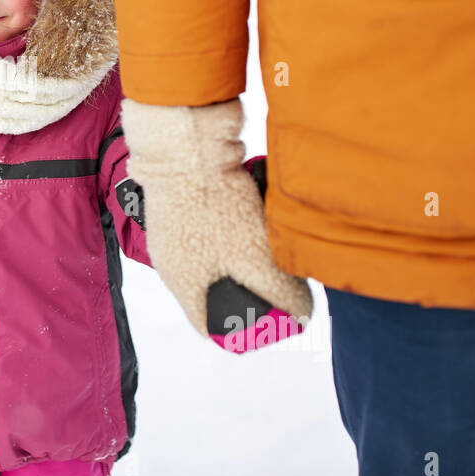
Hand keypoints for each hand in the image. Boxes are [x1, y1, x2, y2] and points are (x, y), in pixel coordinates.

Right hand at [120, 97, 312, 352]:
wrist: (187, 146)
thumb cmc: (214, 206)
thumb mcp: (255, 256)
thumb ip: (279, 291)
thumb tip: (301, 313)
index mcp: (183, 285)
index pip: (208, 325)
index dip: (241, 330)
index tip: (271, 320)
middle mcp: (173, 262)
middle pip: (216, 289)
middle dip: (251, 287)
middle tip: (281, 278)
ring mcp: (174, 230)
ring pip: (217, 256)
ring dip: (245, 252)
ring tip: (270, 238)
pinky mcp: (181, 202)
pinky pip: (213, 226)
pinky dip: (234, 224)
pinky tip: (255, 209)